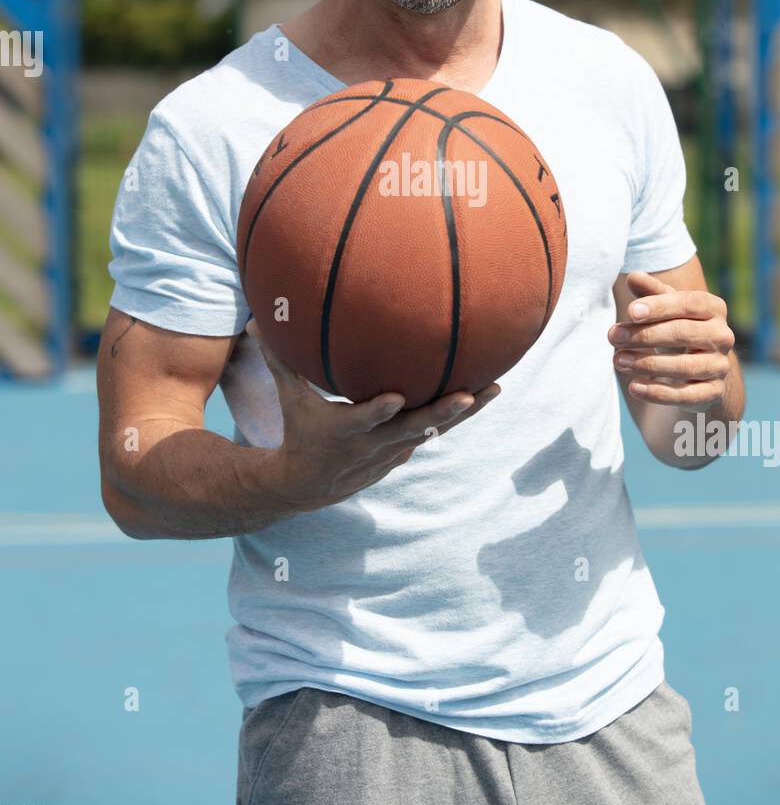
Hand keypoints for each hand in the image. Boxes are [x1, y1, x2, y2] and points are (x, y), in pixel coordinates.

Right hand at [246, 319, 500, 510]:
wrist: (309, 486)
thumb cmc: (299, 431)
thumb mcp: (288, 400)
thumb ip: (280, 361)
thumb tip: (259, 317)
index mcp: (343, 431)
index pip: (361, 421)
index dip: (377, 412)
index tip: (395, 398)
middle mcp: (373, 444)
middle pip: (412, 428)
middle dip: (442, 413)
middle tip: (467, 395)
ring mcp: (393, 451)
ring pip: (434, 430)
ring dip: (465, 413)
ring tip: (495, 388)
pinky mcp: (405, 452)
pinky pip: (435, 430)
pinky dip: (457, 416)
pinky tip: (484, 392)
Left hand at [607, 270, 734, 410]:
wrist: (698, 373)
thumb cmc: (676, 329)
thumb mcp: (665, 309)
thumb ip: (651, 292)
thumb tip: (634, 276)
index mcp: (713, 308)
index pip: (689, 303)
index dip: (660, 306)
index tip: (630, 311)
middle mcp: (722, 336)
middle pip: (683, 333)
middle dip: (644, 335)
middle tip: (612, 336)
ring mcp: (720, 366)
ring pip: (684, 366)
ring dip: (647, 363)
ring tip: (617, 360)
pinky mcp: (713, 393)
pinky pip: (686, 395)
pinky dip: (658, 393)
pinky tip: (633, 387)